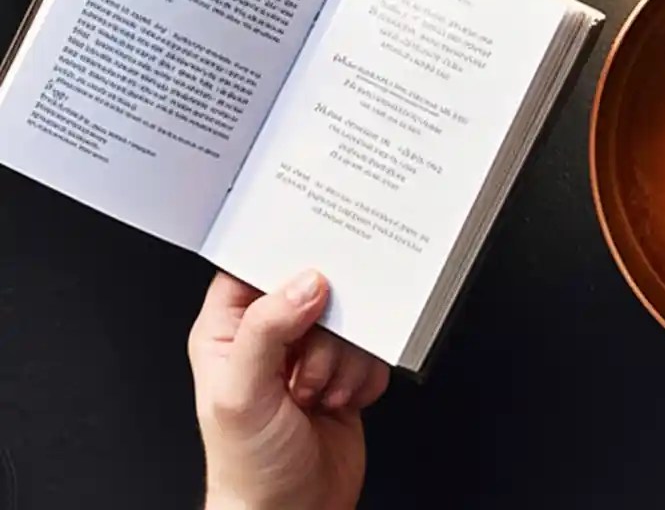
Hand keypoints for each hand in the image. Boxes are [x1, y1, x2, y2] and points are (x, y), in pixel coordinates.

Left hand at [188, 270, 390, 509]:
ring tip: (318, 393)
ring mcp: (309, 356)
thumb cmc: (248, 467)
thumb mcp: (242, 394)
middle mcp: (269, 338)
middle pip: (314, 291)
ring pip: (349, 322)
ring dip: (345, 360)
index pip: (252, 267)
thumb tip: (305, 283)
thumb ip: (267, 329)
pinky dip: (364, 377)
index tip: (311, 269)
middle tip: (310, 357)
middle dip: (326, 327)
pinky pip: (372, 351)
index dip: (282, 260)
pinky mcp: (344, 375)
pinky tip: (341, 401)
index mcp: (229, 330)